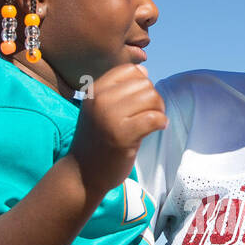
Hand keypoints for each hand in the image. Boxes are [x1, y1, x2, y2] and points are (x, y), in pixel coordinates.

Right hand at [67, 63, 165, 199]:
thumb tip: (144, 70)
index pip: (129, 70)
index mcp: (95, 90)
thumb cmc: (97, 141)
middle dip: (153, 98)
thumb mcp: (101, 109)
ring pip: (152, 97)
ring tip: (153, 122)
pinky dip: (161, 122)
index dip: (142, 83)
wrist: (83, 173)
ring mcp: (111, 118)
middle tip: (150, 115)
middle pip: (144, 83)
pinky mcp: (123, 136)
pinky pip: (154, 118)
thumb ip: (120, 89)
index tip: (140, 102)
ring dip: (159, 110)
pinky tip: (158, 129)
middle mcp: (101, 100)